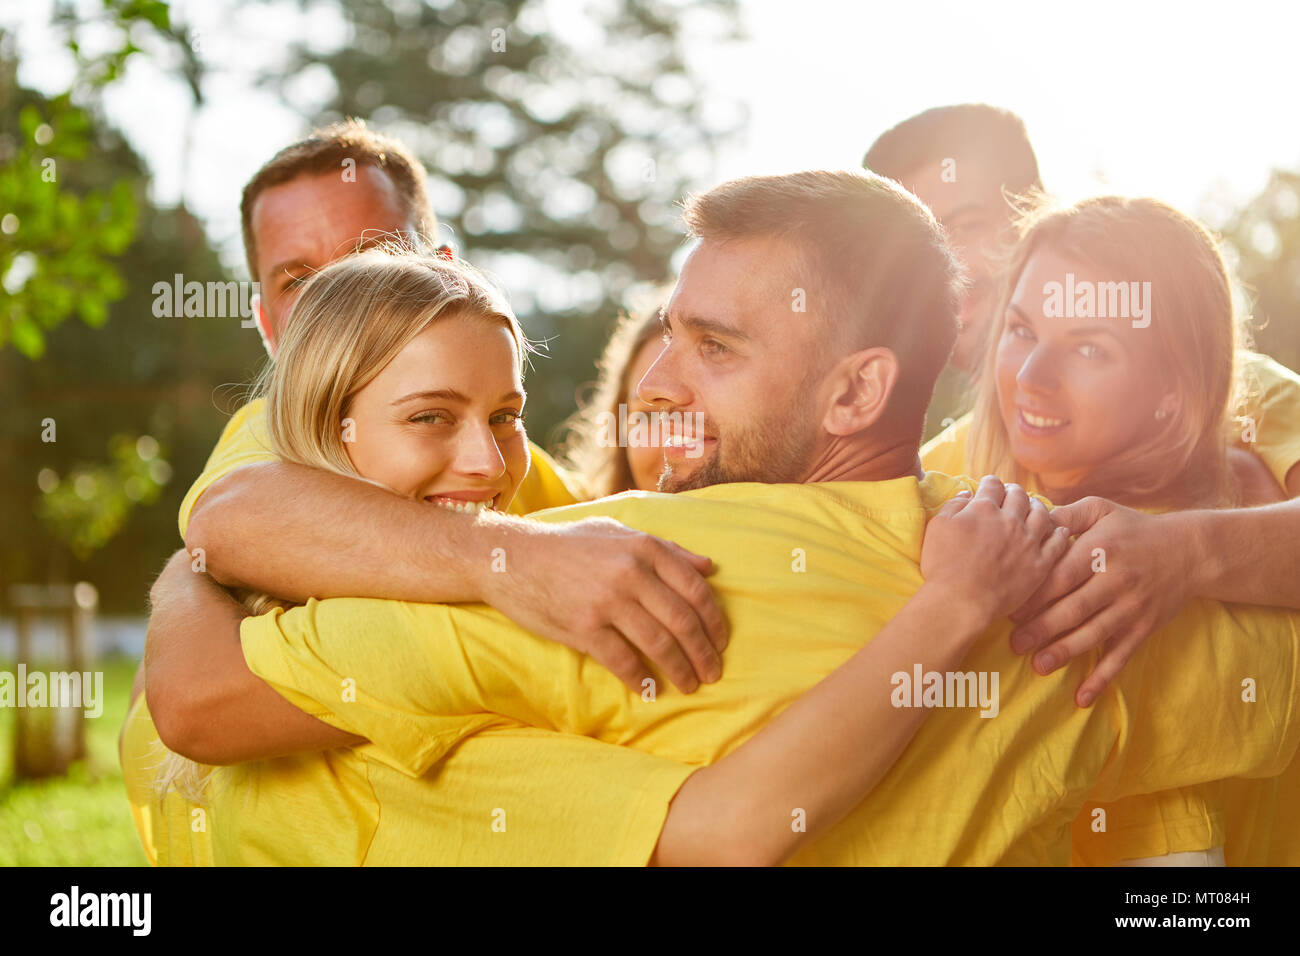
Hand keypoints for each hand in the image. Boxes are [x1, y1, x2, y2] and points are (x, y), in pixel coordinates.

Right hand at [480, 517, 728, 693]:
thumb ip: (666, 549)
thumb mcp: (619, 533)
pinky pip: (624, 661)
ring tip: (690, 685)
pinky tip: (651, 690)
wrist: (512, 558)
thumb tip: (709, 568)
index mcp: (645, 548)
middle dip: (704, 653)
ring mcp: (608, 602)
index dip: (715, 621)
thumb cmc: (569, 545)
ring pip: (660, 645)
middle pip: (683, 622)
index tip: (721, 642)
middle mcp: (631, 574)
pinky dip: (642, 680)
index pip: (696, 590)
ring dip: (681, 671)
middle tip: (713, 673)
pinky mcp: (585, 629)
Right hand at [921, 475, 1070, 621]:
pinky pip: (1057, 543)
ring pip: (1042, 514)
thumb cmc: (943, 566)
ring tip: (1034, 508)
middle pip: (1019, 495)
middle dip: (1014, 491)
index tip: (988, 485)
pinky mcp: (1040, 565)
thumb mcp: (937, 527)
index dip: (989, 483)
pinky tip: (1059, 530)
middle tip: (1011, 494)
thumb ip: (953, 505)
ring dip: (1038, 507)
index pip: (992, 485)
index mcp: (983, 509)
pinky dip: (1059, 533)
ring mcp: (1028, 542)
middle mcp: (1010, 520)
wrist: (961, 601)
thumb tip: (966, 494)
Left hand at [1008, 496, 1196, 706]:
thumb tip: (1030, 520)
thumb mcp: (1102, 510)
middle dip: (1041, 628)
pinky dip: (1102, 679)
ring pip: (1093, 635)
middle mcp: (1116, 581)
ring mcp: (1132, 608)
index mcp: (1100, 551)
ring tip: (1037, 665)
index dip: (1034, 595)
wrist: (1189, 551)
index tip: (1009, 609)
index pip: (1061, 577)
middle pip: (1073, 609)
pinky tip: (1082, 697)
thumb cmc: (1134, 529)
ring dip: (1064, 652)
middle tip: (1014, 643)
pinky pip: (1120, 657)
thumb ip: (1066, 516)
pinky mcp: (1143, 628)